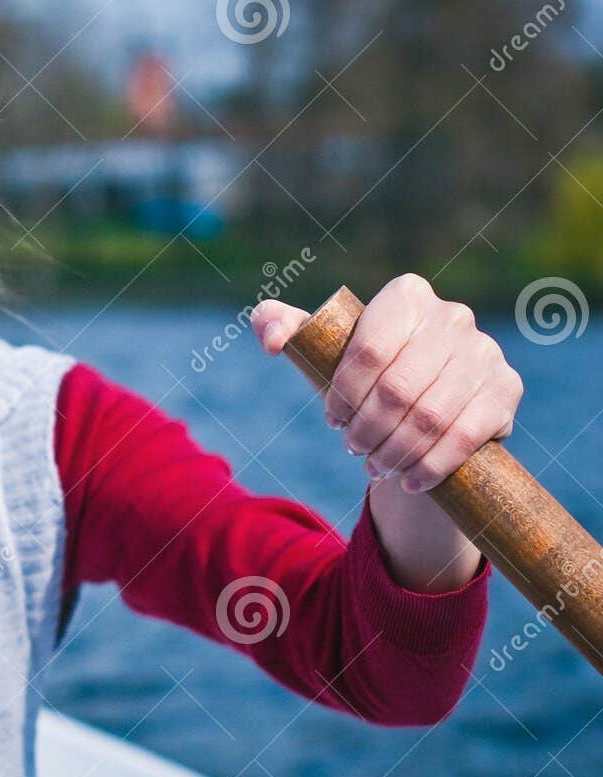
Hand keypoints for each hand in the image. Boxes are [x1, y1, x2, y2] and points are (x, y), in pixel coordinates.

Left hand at [250, 274, 522, 492]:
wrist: (426, 406)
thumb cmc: (365, 374)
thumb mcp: (324, 351)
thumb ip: (284, 328)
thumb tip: (271, 336)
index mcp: (406, 296)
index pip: (368, 349)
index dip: (343, 393)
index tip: (331, 418)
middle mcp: (452, 315)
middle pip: (398, 387)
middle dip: (366, 428)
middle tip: (351, 448)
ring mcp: (485, 351)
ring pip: (430, 415)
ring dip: (395, 450)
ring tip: (375, 466)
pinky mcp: (506, 390)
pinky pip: (467, 434)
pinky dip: (431, 464)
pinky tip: (409, 480)